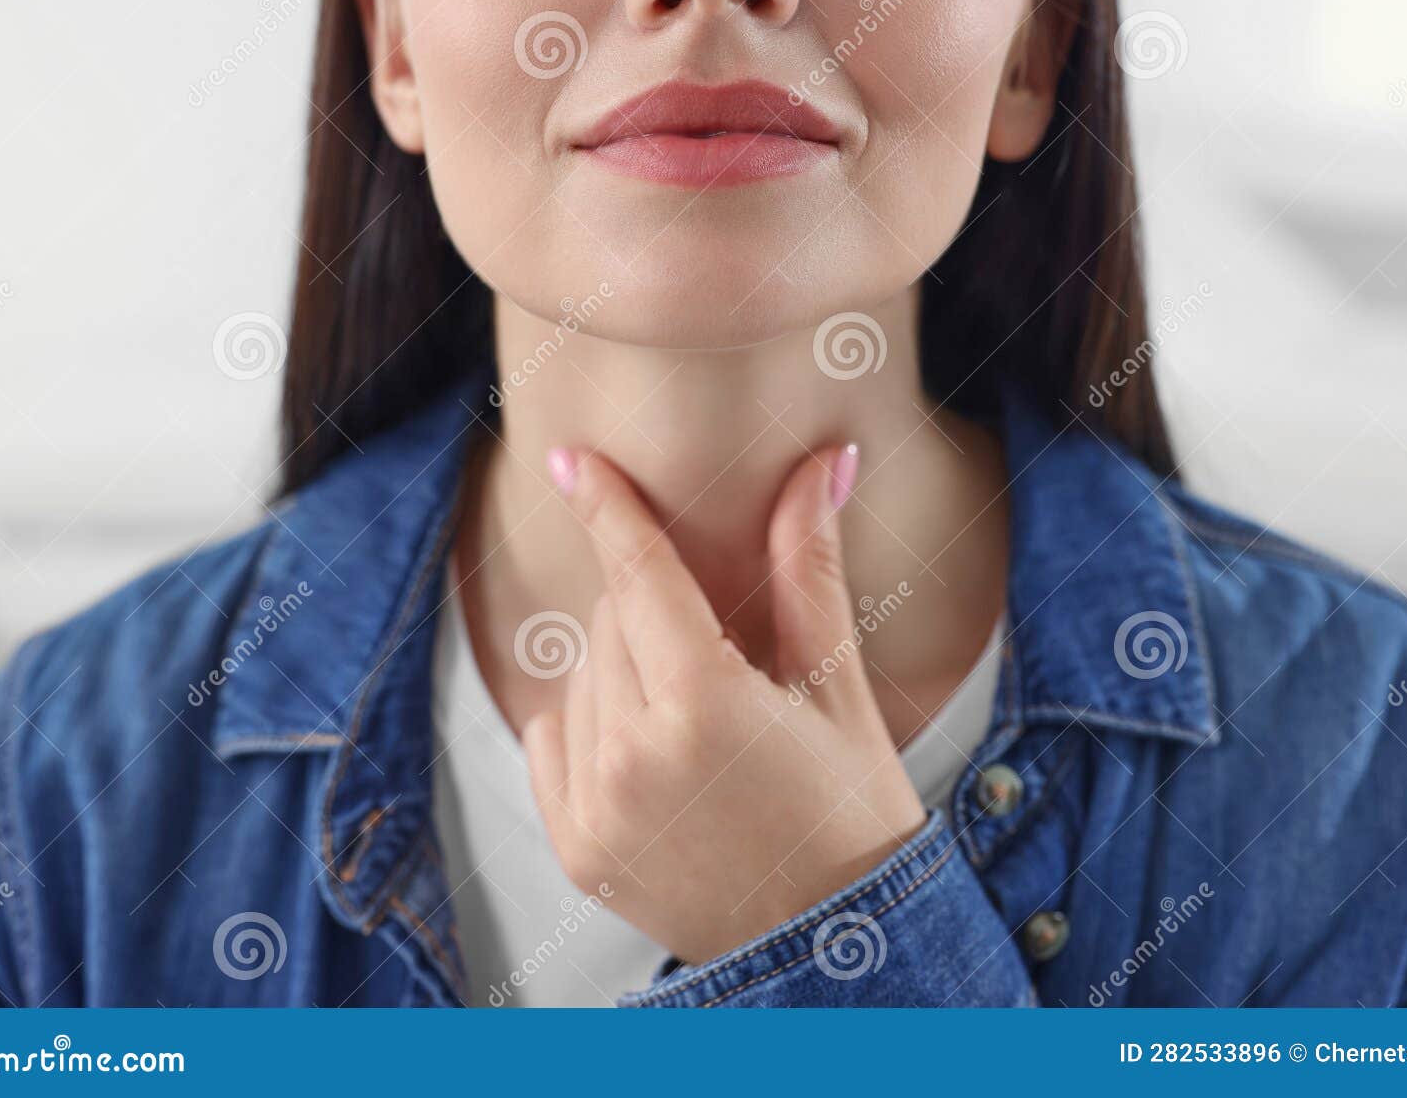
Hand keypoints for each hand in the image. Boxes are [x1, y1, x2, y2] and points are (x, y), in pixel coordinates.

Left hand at [522, 444, 926, 964]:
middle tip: (723, 661)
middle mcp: (635, 758)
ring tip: (700, 725)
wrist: (835, 948)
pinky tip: (647, 750)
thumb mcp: (838, 691)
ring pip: (583, 679)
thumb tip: (826, 462)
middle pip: (614, 624)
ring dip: (628, 674)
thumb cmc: (854, 813)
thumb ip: (810, 572)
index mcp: (706, 706)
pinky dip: (587, 726)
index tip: (573, 459)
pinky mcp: (577, 851)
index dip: (610, 508)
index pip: (641, 576)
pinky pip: (552, 740)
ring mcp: (598, 810)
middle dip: (658, 616)